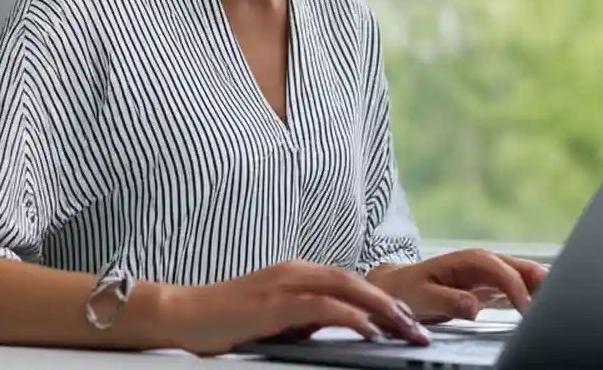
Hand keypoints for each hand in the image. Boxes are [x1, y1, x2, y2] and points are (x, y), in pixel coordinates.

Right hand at [163, 260, 430, 355]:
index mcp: (297, 274)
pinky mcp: (275, 301)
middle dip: (394, 305)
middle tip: (420, 328)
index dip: (383, 300)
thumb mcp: (275, 319)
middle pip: (358, 282)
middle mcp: (296, 271)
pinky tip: (370, 329)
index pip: (351, 283)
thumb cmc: (225, 320)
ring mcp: (285, 283)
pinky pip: (323, 306)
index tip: (407, 322)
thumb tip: (338, 329)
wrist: (182, 315)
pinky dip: (351, 316)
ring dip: (382, 309)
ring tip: (407, 330)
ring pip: (347, 288)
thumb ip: (305, 319)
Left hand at [367, 249, 547, 323]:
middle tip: (555, 307)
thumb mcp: (422, 296)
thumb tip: (474, 306)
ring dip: (543, 291)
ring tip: (555, 311)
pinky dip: (535, 299)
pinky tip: (543, 313)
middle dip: (543, 283)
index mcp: (469, 260)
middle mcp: (485, 263)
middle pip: (523, 268)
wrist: (398, 287)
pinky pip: (521, 291)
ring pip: (527, 278)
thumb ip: (448, 300)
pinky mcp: (493, 289)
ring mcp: (491, 276)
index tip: (527, 310)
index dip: (517, 289)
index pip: (502, 271)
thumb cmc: (407, 290)